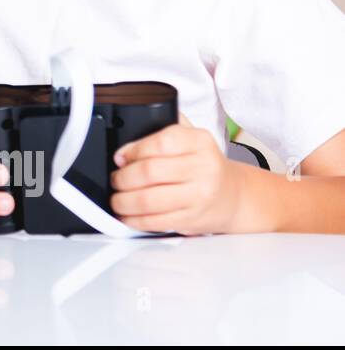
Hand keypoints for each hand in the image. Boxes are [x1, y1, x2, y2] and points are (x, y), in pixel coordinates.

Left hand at [109, 114, 240, 234]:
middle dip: (122, 177)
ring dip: (123, 201)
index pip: (159, 142)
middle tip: (116, 179)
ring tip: (117, 198)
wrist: (233, 195)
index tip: (120, 157)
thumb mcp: (191, 138)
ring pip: (148, 199)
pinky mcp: (193, 219)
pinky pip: (155, 221)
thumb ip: (164, 128)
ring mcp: (199, 196)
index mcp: (199, 141)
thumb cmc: (204, 165)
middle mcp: (203, 168)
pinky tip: (127, 215)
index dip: (132, 151)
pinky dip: (134, 219)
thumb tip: (127, 131)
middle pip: (148, 172)